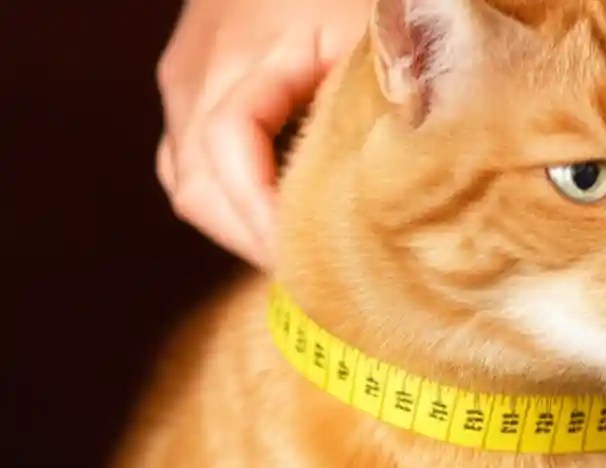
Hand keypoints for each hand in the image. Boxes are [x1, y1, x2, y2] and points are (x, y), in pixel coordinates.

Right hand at [155, 0, 368, 266]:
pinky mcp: (189, 89)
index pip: (229, 152)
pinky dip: (226, 201)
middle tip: (314, 283)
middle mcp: (198, 72)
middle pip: (198, 186)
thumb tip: (407, 180)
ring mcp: (184, 80)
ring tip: (296, 263)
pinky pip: (190, 163)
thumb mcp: (372, 31)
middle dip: (251, 239)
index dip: (262, 216)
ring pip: (188, 183)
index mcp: (246, 55)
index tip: (307, 263)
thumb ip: (383, 92)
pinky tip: (274, 224)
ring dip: (236, 227)